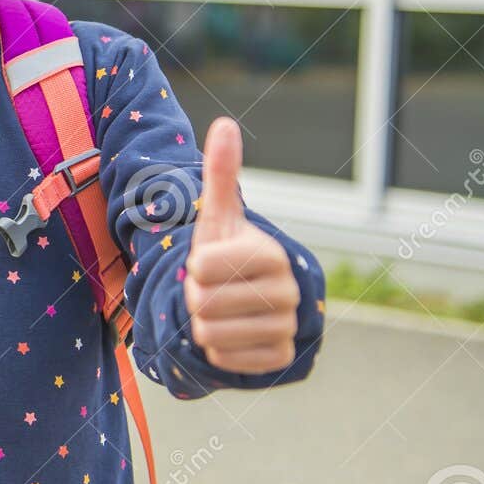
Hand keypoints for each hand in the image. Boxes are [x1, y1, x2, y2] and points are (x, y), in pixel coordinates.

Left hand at [181, 117, 299, 374]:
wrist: (247, 300)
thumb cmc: (226, 253)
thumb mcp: (219, 215)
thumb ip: (221, 172)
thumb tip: (224, 123)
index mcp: (271, 254)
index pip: (204, 266)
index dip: (195, 265)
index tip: (211, 262)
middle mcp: (287, 292)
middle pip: (205, 302)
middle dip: (197, 297)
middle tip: (213, 290)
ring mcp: (286, 328)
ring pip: (211, 334)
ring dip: (203, 325)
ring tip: (220, 310)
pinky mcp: (278, 360)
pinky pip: (225, 360)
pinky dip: (217, 351)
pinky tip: (231, 335)